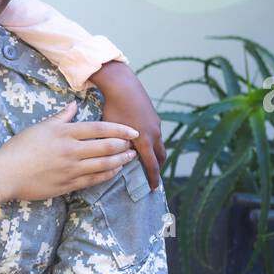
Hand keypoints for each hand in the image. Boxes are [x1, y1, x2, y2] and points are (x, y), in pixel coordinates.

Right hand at [0, 100, 138, 201]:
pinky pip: (93, 180)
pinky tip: (114, 172)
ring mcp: (71, 169)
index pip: (100, 129)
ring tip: (129, 158)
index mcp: (65, 133)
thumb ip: (60, 117)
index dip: (119, 129)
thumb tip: (74, 104)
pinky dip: (107, 175)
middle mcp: (71, 151)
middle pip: (106, 147)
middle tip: (134, 144)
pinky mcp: (68, 185)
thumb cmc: (19, 148)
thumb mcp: (39, 127)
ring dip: (119, 161)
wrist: (6, 174)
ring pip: (103, 165)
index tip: (132, 131)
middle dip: (123, 145)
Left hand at [88, 61, 165, 189]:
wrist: (123, 85)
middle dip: (158, 168)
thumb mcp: (112, 131)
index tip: (153, 188)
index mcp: (144, 140)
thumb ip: (117, 146)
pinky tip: (144, 142)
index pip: (151, 165)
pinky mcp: (154, 116)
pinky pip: (156, 134)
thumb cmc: (113, 108)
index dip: (152, 178)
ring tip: (149, 161)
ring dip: (156, 154)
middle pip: (161, 156)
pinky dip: (154, 142)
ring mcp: (156, 124)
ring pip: (160, 144)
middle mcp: (154, 133)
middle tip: (153, 177)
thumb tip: (120, 158)